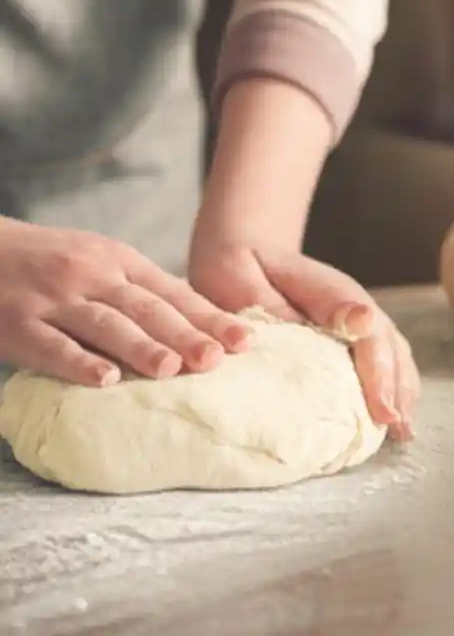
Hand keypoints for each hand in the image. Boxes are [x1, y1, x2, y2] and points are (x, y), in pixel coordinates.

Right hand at [0, 219, 249, 385]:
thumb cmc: (49, 262)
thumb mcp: (99, 260)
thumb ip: (143, 290)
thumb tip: (204, 324)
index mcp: (118, 261)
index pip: (172, 292)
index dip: (208, 318)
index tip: (244, 341)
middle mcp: (90, 275)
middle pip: (146, 308)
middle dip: (185, 334)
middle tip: (217, 359)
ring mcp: (52, 299)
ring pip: (104, 324)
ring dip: (140, 347)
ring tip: (172, 369)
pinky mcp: (15, 323)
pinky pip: (50, 345)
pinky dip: (78, 362)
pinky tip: (105, 380)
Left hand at [189, 241, 418, 440]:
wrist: (246, 248)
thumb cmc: (239, 264)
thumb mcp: (243, 273)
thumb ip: (275, 302)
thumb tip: (313, 329)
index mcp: (329, 290)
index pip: (363, 328)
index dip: (374, 366)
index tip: (380, 403)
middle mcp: (353, 304)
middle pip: (386, 344)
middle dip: (393, 386)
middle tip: (393, 424)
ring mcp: (359, 318)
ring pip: (394, 352)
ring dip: (401, 390)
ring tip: (403, 429)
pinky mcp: (354, 334)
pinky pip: (385, 359)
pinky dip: (394, 388)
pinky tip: (395, 418)